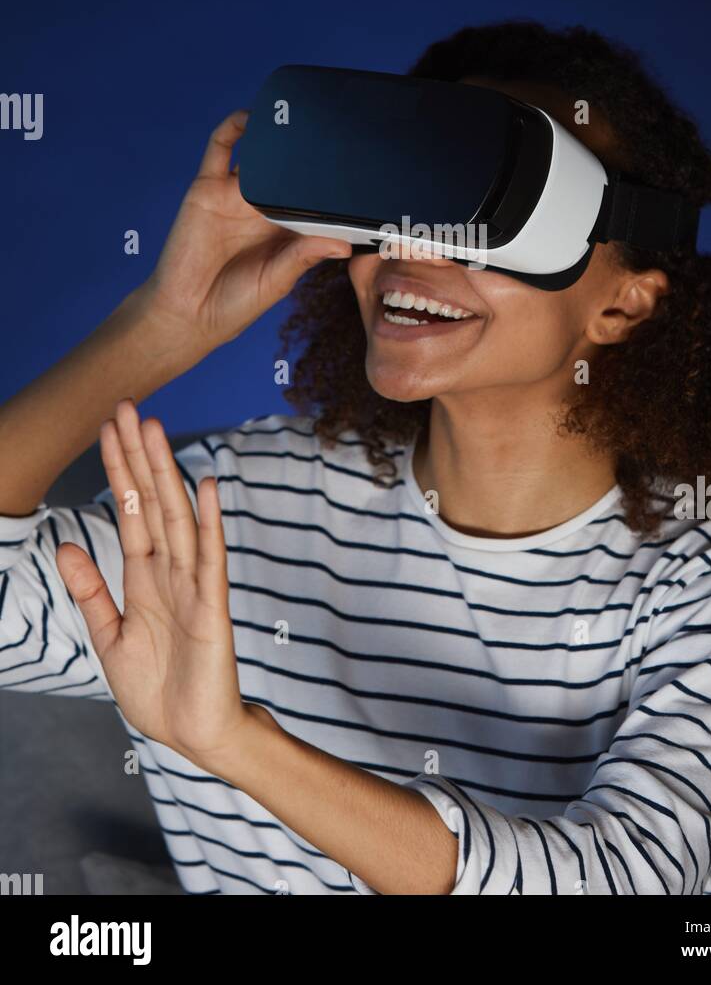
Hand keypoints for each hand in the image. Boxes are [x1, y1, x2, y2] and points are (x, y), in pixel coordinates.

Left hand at [56, 399, 249, 766]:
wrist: (195, 734)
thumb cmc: (158, 690)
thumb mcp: (110, 638)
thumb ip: (91, 591)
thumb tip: (66, 544)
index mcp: (144, 578)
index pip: (129, 512)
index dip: (118, 470)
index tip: (108, 429)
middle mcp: (170, 572)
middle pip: (151, 502)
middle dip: (137, 457)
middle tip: (129, 408)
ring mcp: (193, 585)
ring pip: (177, 517)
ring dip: (165, 474)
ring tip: (154, 430)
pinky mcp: (212, 607)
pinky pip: (210, 558)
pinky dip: (210, 521)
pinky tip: (205, 486)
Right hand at [138, 110, 351, 359]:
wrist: (185, 314)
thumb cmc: (233, 305)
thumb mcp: (277, 281)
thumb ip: (305, 257)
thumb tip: (344, 245)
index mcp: (287, 230)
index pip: (317, 198)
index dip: (335, 185)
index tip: (362, 170)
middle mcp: (263, 208)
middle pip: (291, 170)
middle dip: (310, 151)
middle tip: (337, 128)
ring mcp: (236, 196)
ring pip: (260, 153)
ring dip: (276, 132)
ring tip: (300, 112)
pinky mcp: (208, 188)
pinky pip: (220, 148)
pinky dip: (234, 127)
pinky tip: (251, 116)